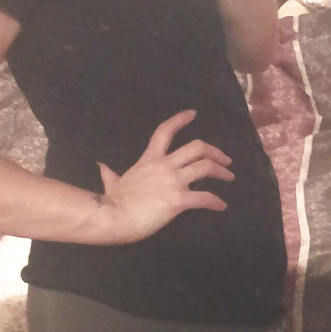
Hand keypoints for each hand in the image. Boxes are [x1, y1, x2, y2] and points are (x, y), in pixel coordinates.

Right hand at [95, 109, 232, 242]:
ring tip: (229, 177)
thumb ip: (109, 174)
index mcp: (150, 159)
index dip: (180, 119)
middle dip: (215, 151)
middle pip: (197, 147)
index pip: (166, 131)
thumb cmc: (114, 201)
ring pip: (206, 167)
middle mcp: (165, 165)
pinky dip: (215, 201)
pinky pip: (204, 197)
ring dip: (221, 172)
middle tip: (226, 160)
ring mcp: (173, 181)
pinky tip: (222, 206)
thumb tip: (101, 167)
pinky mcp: (179, 200)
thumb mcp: (112, 182)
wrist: (115, 217)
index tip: (193, 114)